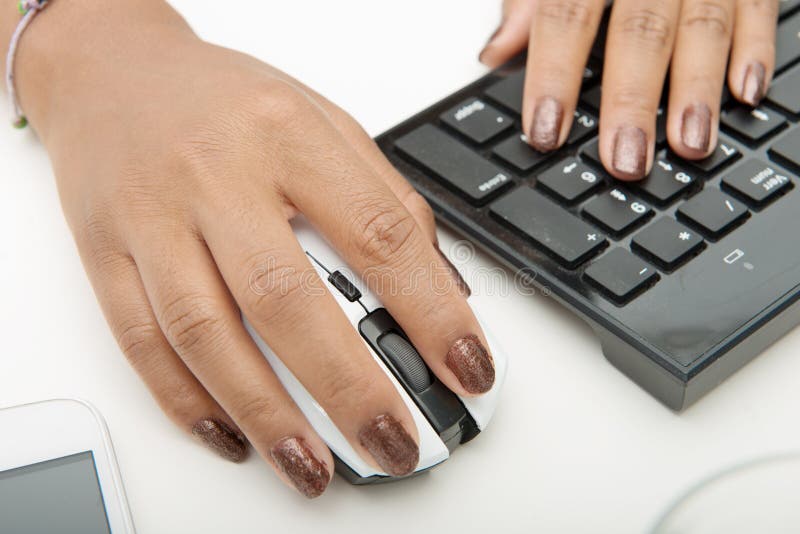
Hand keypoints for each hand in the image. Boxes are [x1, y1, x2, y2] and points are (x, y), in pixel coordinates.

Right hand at [15, 0, 491, 497]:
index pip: (378, 234)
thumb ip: (383, 198)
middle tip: (394, 441)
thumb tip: (440, 286)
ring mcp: (153, 218)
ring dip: (265, 414)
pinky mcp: (106, 254)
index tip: (467, 368)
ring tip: (312, 466)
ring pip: (206, 335)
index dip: (432, 312)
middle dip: (349, 388)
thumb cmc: (228, 101)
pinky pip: (141, 340)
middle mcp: (216, 177)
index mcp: (288, 137)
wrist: (115, 72)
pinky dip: (187, 401)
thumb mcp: (323, 121)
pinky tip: (233, 436)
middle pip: (286, 299)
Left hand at [479, 0, 778, 179]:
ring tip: (689, 144)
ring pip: (702, 24)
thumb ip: (528, 3)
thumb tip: (495, 53)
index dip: (553, 75)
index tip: (545, 130)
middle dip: (631, 100)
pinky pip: (757, 6)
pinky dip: (754, 50)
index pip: (564, 17)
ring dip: (696, 89)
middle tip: (625, 159)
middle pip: (638, 30)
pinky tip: (744, 94)